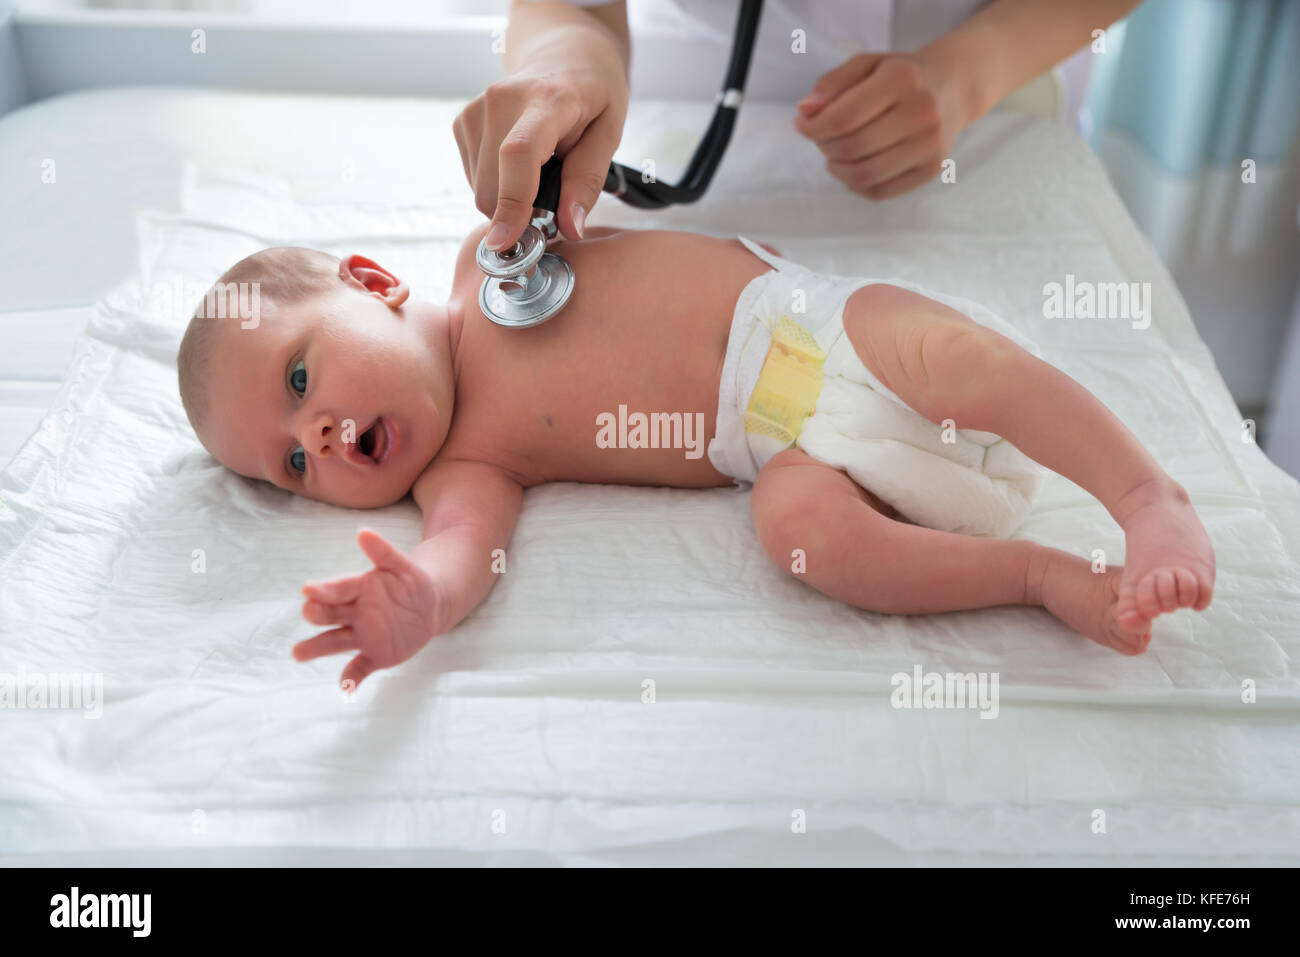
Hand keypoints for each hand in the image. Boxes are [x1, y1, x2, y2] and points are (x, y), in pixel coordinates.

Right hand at [294, 528, 441, 689]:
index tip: (308, 589)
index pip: (338, 589)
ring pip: (335, 641)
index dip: (325, 589)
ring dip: (317, 647)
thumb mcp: (402, 565)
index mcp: (358, 589)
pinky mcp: (374, 655)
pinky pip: (359, 667)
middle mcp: (354, 613)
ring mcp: (362, 635)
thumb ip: (384, 551)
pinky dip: (351, 678)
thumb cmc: (411, 582)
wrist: (430, 606)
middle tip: (308, 612)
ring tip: (298, 653)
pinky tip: (345, 687)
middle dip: (319, 614)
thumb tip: (363, 532)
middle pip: (331, 614)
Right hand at [453, 64, 627, 250]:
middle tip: (552, 206)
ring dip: (507, 199)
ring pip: (480, 189)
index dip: (511, 203)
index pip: (518, 154)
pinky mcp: (462, 121)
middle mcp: (502, 100)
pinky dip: (496, 185)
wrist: (563, 55)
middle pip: (493, 186)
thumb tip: (569, 228)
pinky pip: (474, 179)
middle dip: (518, 214)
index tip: (505, 241)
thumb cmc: (592, 95)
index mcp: (547, 100)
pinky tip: (518, 163)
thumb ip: (587, 181)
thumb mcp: (609, 134)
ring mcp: (476, 109)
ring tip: (538, 172)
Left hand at [793, 51, 968, 200]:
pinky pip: (880, 192)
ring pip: (864, 176)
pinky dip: (856, 186)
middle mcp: (922, 113)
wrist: (952, 88)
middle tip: (820, 139)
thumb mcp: (867, 64)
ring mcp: (930, 145)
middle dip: (824, 147)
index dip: (814, 128)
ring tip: (834, 155)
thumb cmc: (900, 76)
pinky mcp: (931, 170)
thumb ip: (832, 83)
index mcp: (902, 79)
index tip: (801, 125)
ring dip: (837, 170)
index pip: (844, 117)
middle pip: (852, 148)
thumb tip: (804, 111)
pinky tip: (853, 168)